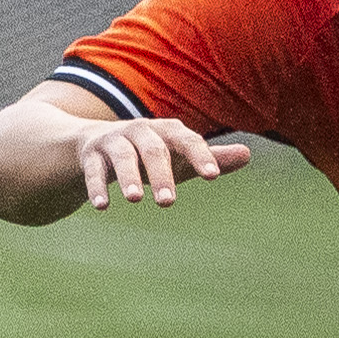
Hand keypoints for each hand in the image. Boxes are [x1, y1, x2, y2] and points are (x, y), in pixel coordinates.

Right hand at [73, 114, 250, 208]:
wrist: (98, 141)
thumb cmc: (153, 153)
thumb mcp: (182, 156)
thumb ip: (212, 157)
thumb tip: (247, 154)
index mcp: (168, 131)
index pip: (188, 140)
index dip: (201, 155)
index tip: (213, 175)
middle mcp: (141, 131)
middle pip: (154, 150)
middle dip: (162, 175)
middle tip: (169, 202)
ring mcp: (114, 140)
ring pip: (122, 157)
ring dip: (128, 177)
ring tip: (136, 199)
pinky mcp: (91, 153)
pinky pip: (93, 169)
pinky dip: (97, 186)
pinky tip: (102, 206)